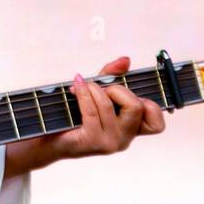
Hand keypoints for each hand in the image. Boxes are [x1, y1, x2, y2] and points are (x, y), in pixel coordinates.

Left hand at [4, 56, 165, 173]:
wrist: (47, 138)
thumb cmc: (74, 115)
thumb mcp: (97, 92)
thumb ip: (112, 76)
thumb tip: (125, 60)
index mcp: (131, 129)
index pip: (157, 123)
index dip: (149, 104)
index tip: (129, 94)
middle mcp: (124, 139)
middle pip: (138, 107)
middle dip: (118, 89)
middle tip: (101, 88)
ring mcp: (109, 143)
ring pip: (111, 105)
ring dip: (94, 89)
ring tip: (82, 86)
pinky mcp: (92, 142)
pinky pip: (92, 111)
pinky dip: (83, 94)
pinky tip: (75, 88)